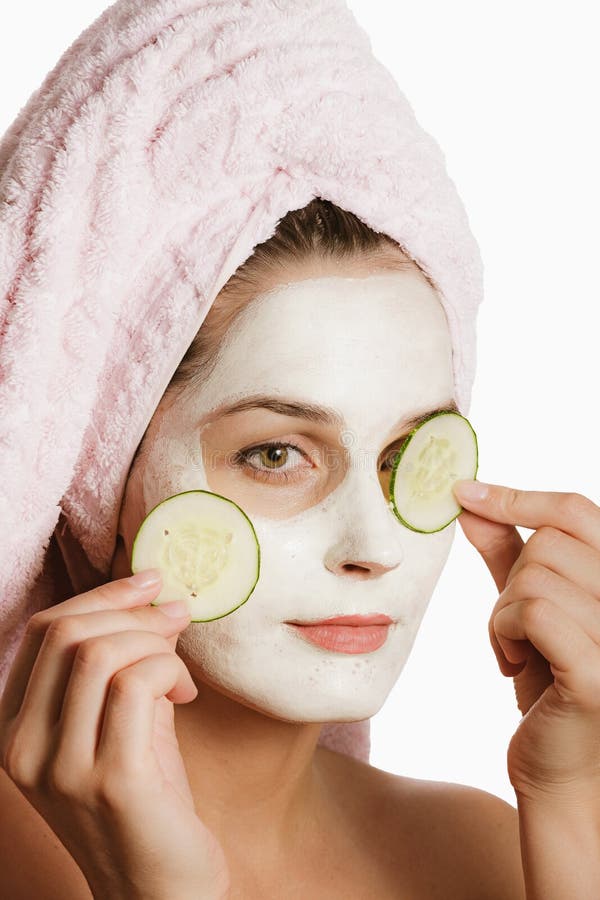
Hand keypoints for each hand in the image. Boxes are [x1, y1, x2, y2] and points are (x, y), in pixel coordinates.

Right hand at [0, 573, 229, 899]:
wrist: (161, 888)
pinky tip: (186, 693)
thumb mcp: (120, 721)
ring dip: (154, 641)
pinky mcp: (111, 781)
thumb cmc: (146, 799)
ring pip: (100, 654)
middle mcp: (24, 750)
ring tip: (180, 668)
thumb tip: (152, 596)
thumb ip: (123, 663)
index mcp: (16, 729)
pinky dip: (168, 670)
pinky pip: (136, 686)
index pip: (42, 632)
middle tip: (176, 617)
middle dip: (132, 610)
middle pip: (67, 634)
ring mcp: (62, 769)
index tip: (149, 581)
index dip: (100, 595)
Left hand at [452, 480, 599, 803]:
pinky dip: (505, 632)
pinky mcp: (597, 673)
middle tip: (514, 628)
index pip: (578, 511)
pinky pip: (533, 613)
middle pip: (548, 544)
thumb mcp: (527, 608)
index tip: (464, 493)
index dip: (518, 497)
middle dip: (512, 581)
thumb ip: (507, 553)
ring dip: (504, 615)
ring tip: (517, 651)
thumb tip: (471, 501)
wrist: (557, 770)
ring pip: (533, 579)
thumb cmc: (547, 686)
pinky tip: (512, 664)